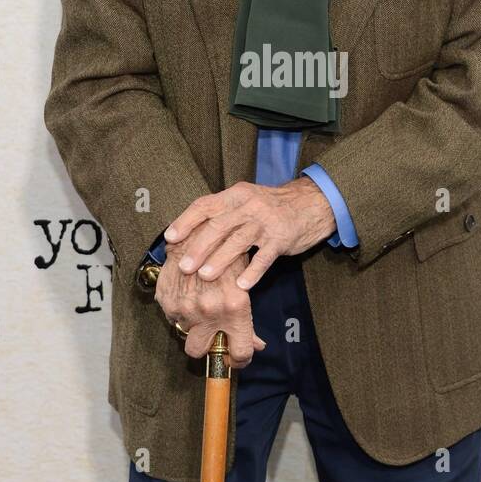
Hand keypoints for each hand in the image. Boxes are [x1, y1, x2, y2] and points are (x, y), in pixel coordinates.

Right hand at [153, 239, 265, 367]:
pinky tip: (188, 294)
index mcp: (234, 308)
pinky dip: (179, 310)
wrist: (202, 230)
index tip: (236, 358)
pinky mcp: (167, 298)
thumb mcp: (245, 284)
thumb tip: (257, 345)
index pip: (239, 352)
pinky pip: (171, 316)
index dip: (239, 360)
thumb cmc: (229, 255)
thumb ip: (249, 322)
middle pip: (198, 351)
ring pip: (183, 332)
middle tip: (210, 336)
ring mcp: (185, 306)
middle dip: (203, 347)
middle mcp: (208, 311)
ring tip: (200, 303)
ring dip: (191, 323)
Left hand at [164, 178, 336, 290]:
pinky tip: (241, 286)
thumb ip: (221, 213)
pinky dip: (252, 273)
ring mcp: (266, 222)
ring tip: (205, 276)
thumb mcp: (245, 200)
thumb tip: (188, 234)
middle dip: (198, 247)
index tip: (170, 237)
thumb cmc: (270, 207)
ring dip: (220, 260)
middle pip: (219, 226)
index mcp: (235, 195)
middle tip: (184, 266)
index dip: (186, 221)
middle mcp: (249, 206)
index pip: (205, 206)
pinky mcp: (281, 239)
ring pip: (238, 242)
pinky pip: (264, 258)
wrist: (310, 203)